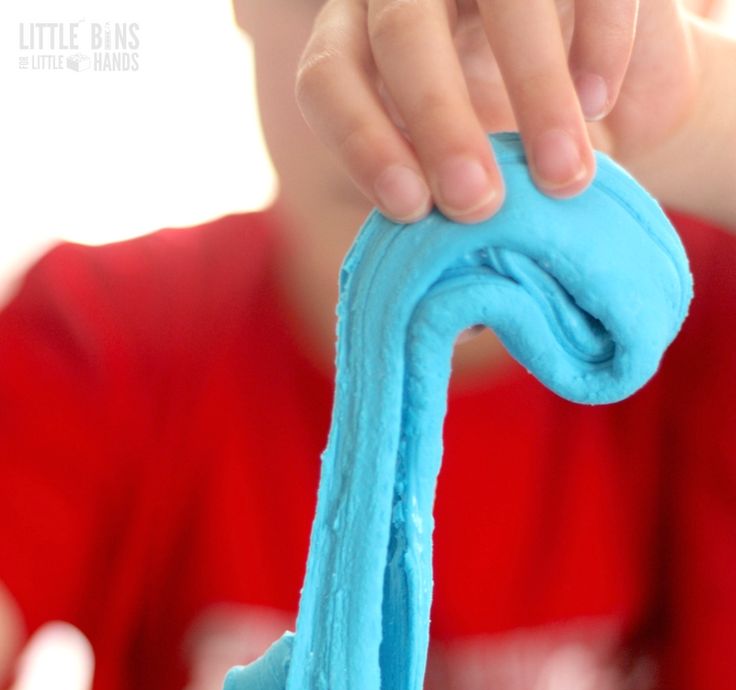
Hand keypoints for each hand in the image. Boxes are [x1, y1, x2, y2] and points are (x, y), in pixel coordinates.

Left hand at [297, 0, 697, 222]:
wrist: (612, 94)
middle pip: (400, 28)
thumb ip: (454, 239)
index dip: (358, 138)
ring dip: (531, 91)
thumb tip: (455, 326)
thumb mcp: (479, 191)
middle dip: (437, 120)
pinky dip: (597, 43)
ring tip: (564, 180)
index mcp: (364, 43)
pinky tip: (600, 105)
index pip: (329, 75)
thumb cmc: (520, 156)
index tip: (407, 207)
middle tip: (479, 203)